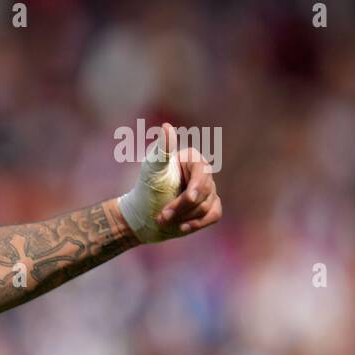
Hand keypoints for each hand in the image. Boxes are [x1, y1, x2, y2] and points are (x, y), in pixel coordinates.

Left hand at [117, 122, 222, 241]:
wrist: (140, 216)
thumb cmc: (144, 189)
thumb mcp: (153, 170)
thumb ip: (163, 150)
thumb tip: (166, 126)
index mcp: (193, 159)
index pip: (204, 174)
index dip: (196, 189)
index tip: (188, 198)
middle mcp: (203, 173)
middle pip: (205, 194)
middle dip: (182, 207)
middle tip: (162, 216)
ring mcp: (207, 190)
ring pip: (207, 207)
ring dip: (183, 218)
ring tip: (163, 219)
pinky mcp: (208, 207)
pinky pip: (214, 216)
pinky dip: (197, 224)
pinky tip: (181, 228)